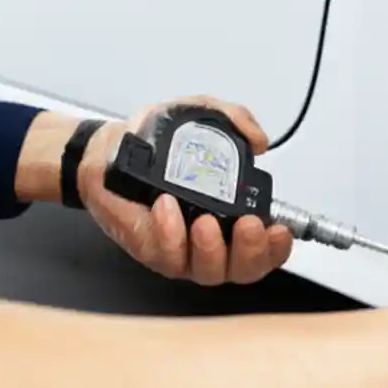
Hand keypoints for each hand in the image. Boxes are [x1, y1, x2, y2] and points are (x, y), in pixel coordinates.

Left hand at [77, 97, 294, 284]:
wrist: (110, 149)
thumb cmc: (156, 142)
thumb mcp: (202, 117)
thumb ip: (236, 120)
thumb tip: (258, 140)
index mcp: (232, 215)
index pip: (265, 247)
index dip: (277, 246)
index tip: (278, 229)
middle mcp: (212, 239)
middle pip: (244, 269)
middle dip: (251, 252)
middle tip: (247, 225)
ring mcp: (183, 250)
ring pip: (208, 271)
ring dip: (211, 248)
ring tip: (205, 221)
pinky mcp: (152, 250)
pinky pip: (166, 254)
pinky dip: (170, 234)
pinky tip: (167, 208)